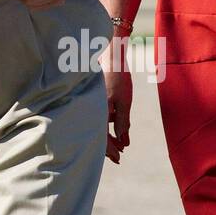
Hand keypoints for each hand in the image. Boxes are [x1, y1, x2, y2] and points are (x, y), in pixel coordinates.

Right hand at [100, 41, 131, 162]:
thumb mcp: (124, 101)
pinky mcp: (94, 100)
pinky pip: (99, 117)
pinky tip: (115, 129)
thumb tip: (122, 141)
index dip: (110, 149)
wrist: (110, 56)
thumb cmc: (118, 77)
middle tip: (119, 157)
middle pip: (98, 134)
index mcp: (97, 111)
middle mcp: (91, 110)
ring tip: (121, 144)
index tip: (118, 158)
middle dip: (109, 146)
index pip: (102, 137)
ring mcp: (91, 104)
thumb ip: (122, 121)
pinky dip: (106, 124)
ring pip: (99, 126)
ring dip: (108, 136)